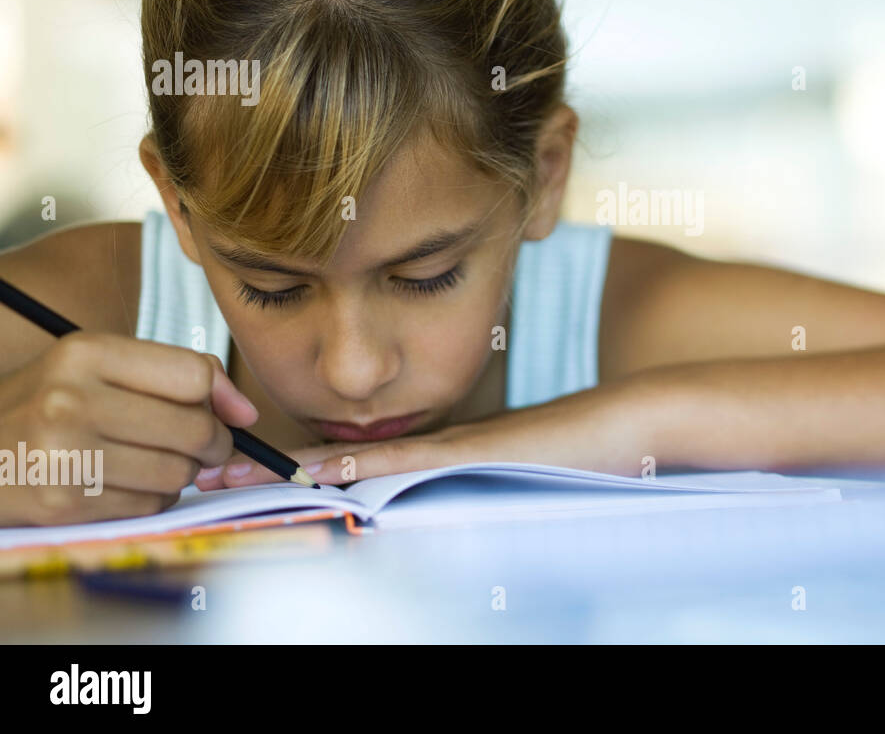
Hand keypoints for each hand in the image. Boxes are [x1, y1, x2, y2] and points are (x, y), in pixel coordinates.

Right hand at [0, 332, 258, 524]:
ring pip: (179, 472)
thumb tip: (246, 412)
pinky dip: (153, 498)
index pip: (193, 374)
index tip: (227, 413)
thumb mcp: (95, 366)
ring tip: (155, 461)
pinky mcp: (64, 504)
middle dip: (213, 443)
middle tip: (202, 445)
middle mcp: (72, 400)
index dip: (221, 399)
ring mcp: (65, 455)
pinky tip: (127, 483)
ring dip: (182, 473)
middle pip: (195, 428)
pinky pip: (150, 506)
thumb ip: (174, 373)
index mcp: (84, 353)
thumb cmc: (45, 406)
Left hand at [198, 379, 659, 487]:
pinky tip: (319, 472)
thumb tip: (428, 509)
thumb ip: (467, 487)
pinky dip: (357, 467)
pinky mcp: (472, 451)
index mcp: (433, 456)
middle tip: (209, 481)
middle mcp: (430, 447)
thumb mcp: (507, 479)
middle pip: (338, 460)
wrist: (626, 424)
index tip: (242, 484)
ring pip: (357, 459)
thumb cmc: (576, 456)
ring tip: (238, 480)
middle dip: (270, 473)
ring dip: (294, 471)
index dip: (293, 474)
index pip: (351, 466)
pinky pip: (405, 461)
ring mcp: (449, 446)